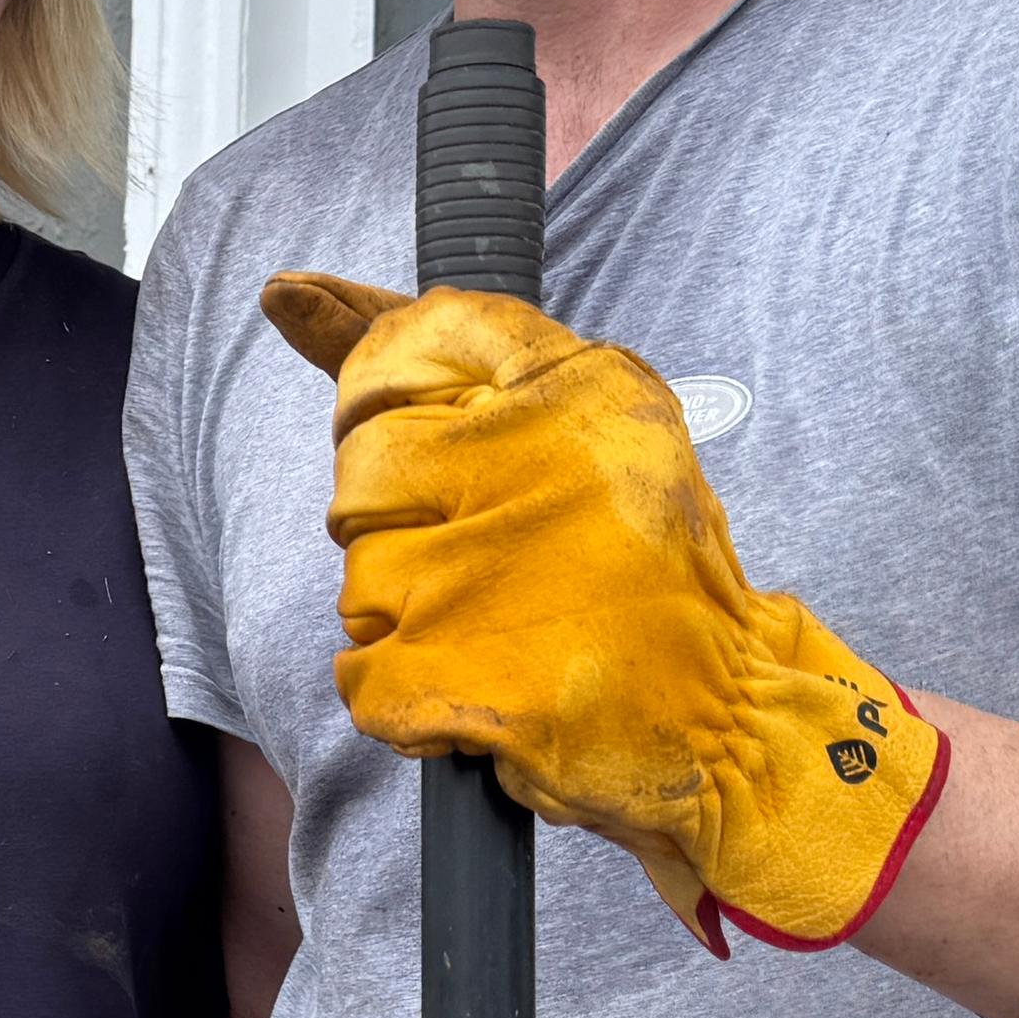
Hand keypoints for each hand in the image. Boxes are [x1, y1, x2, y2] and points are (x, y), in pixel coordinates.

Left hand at [261, 276, 946, 953]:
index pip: (415, 332)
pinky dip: (400, 696)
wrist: (731, 721)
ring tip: (500, 630)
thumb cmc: (643, 578)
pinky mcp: (467, 671)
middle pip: (363, 469)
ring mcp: (493, 572)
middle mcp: (536, 462)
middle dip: (395, 523)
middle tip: (483, 562)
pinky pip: (361, 674)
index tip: (302, 315)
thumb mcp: (586, 434)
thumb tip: (287, 296)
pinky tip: (472, 687)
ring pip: (359, 580)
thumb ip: (445, 365)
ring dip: (406, 619)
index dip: (351, 341)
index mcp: (581, 389)